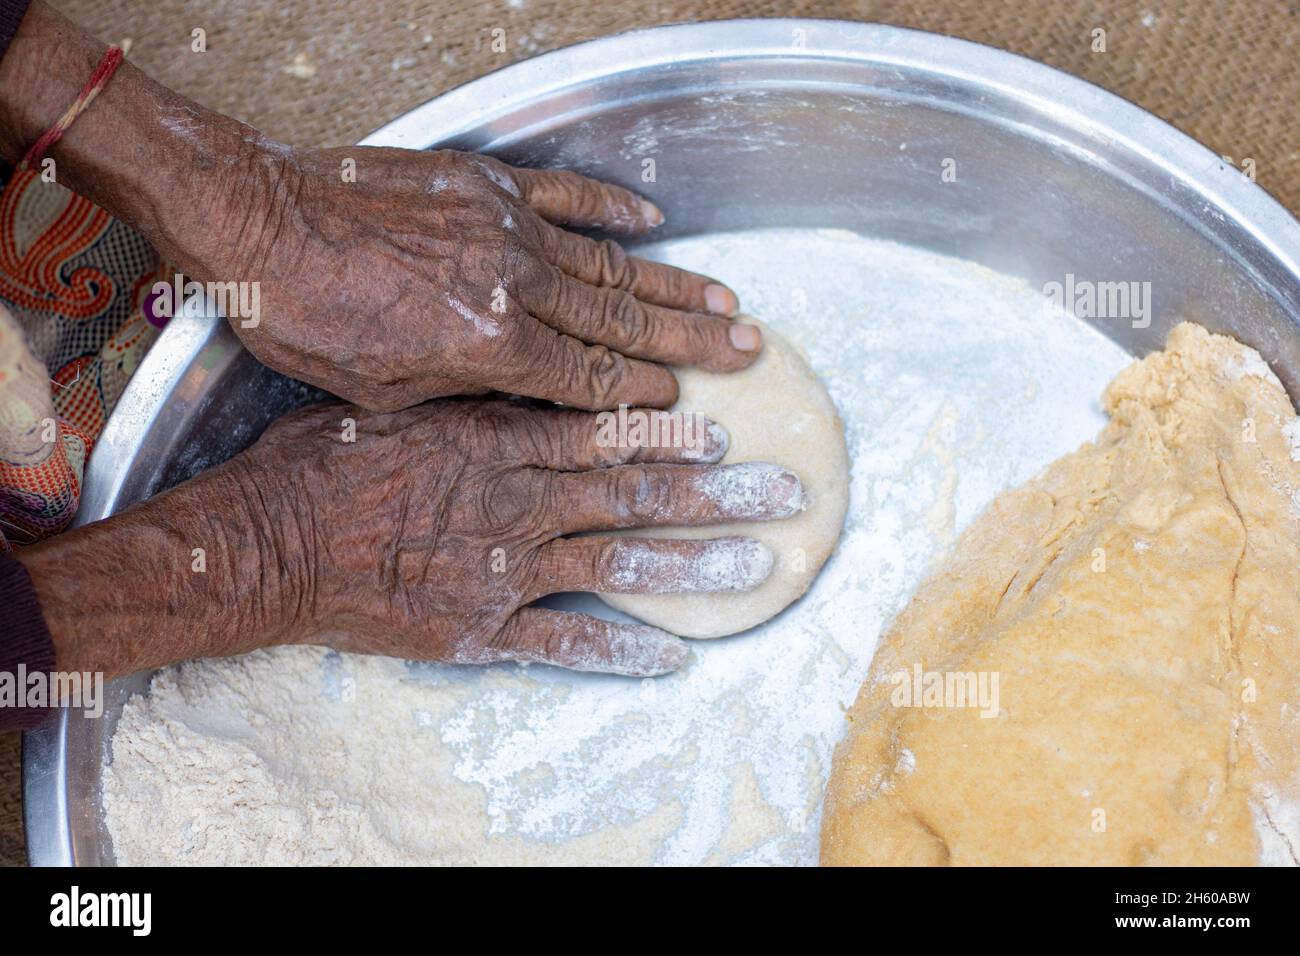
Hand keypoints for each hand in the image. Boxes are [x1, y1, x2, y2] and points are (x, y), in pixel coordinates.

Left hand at [195, 145, 761, 411]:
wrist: (258, 223)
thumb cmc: (309, 321)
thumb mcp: (387, 393)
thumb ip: (469, 396)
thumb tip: (525, 403)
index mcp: (493, 348)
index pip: (593, 379)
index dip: (647, 394)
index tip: (689, 401)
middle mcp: (516, 286)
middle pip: (624, 323)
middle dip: (692, 341)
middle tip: (748, 350)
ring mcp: (506, 229)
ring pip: (611, 265)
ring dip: (672, 285)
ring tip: (725, 301)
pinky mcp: (486, 187)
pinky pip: (566, 197)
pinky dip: (612, 209)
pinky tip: (650, 221)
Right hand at [221, 399, 799, 674]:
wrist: (268, 546)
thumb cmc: (323, 464)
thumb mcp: (402, 405)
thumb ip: (478, 402)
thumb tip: (539, 384)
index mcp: (498, 440)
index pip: (607, 433)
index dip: (674, 436)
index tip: (727, 434)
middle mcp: (517, 502)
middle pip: (637, 494)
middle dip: (719, 494)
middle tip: (785, 492)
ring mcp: (504, 570)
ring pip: (619, 561)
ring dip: (696, 564)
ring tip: (760, 565)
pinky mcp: (480, 628)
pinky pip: (563, 642)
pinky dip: (619, 649)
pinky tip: (672, 656)